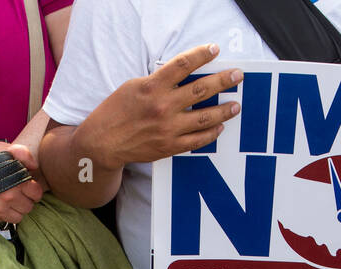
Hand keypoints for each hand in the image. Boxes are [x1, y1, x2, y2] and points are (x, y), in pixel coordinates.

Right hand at [77, 44, 242, 170]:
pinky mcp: (169, 146)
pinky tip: (220, 126)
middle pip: (201, 89)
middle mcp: (163, 106)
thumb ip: (158, 81)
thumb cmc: (115, 112)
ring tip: (236, 105)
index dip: (201, 55)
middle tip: (237, 76)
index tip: (215, 49)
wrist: (103, 143)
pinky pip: (197, 140)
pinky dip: (211, 133)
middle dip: (223, 80)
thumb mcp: (133, 87)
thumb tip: (181, 75)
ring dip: (223, 109)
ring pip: (204, 116)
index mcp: (152, 87)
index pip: (183, 64)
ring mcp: (168, 128)